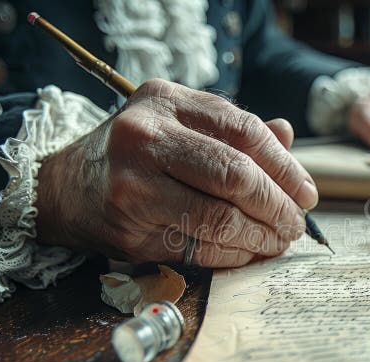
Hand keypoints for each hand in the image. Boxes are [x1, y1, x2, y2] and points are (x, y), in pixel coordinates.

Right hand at [35, 79, 316, 266]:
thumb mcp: (177, 125)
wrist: (63, 187)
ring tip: (278, 242)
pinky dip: (232, 254)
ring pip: (218, 217)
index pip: (243, 130)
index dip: (285, 165)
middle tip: (296, 224)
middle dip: (277, 206)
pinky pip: (197, 247)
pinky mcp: (127, 228)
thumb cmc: (134, 155)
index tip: (306, 193)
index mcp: (166, 101)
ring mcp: (132, 184)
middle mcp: (145, 137)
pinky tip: (247, 252)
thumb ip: (231, 132)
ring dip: (259, 236)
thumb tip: (288, 138)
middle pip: (235, 175)